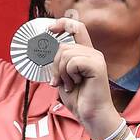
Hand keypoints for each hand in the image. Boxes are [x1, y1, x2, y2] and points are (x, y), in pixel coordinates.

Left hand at [47, 15, 118, 136]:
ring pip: (65, 54)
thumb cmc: (78, 99)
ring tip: (69, 85)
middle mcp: (92, 52)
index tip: (49, 30)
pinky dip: (68, 75)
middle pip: (63, 45)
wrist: (91, 115)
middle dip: (54, 65)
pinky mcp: (97, 66)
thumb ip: (57, 62)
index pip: (76, 27)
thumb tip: (42, 49)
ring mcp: (96, 58)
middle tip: (59, 81)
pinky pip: (72, 62)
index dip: (62, 24)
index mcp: (85, 53)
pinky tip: (75, 85)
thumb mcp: (62, 76)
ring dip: (61, 72)